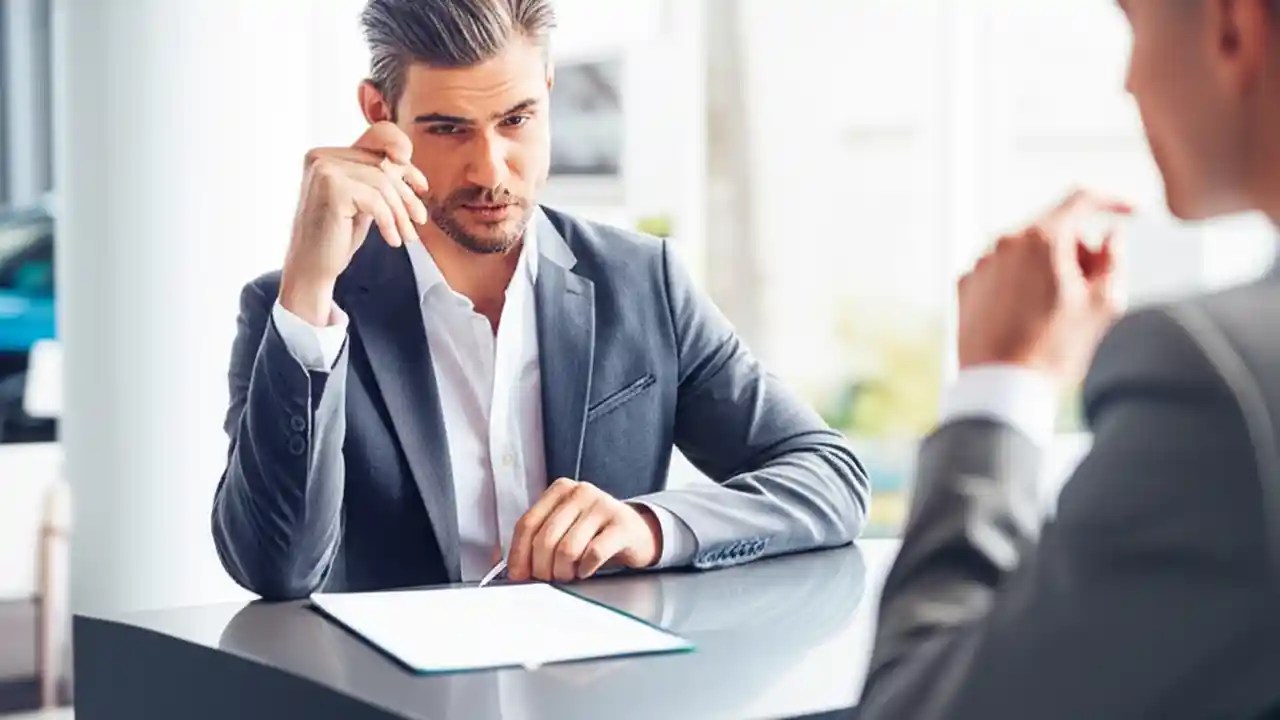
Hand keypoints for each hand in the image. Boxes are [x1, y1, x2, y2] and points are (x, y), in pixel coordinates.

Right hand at [279, 121, 429, 324]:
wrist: (312, 269)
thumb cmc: (337, 236)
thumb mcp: (362, 200)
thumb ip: (377, 177)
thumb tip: (405, 160)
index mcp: (327, 154)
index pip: (376, 136)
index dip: (404, 153)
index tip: (421, 185)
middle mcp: (322, 157)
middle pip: (384, 164)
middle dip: (406, 195)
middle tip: (419, 220)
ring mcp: (324, 170)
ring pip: (383, 183)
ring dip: (401, 213)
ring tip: (408, 235)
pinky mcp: (331, 188)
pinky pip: (377, 201)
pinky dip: (390, 222)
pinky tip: (392, 241)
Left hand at [506, 478, 662, 582]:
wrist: (636, 532)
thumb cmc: (594, 533)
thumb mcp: (564, 527)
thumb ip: (538, 539)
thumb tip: (510, 567)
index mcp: (560, 489)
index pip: (527, 523)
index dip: (519, 554)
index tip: (519, 575)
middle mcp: (580, 492)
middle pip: (545, 539)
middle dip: (542, 568)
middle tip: (548, 579)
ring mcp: (603, 506)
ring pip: (567, 549)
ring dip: (564, 572)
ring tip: (568, 575)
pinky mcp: (621, 524)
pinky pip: (593, 554)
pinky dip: (585, 570)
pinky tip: (586, 570)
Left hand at [957, 189, 1132, 385]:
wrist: (1000, 387)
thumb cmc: (1055, 349)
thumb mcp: (1103, 304)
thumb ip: (1114, 259)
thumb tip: (1110, 235)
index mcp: (1041, 238)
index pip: (1082, 199)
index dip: (1112, 201)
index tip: (1130, 213)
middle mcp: (1005, 242)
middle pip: (1055, 230)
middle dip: (1079, 251)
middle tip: (1089, 290)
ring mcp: (980, 262)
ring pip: (1027, 252)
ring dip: (1048, 268)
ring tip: (1053, 313)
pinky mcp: (964, 285)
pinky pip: (1002, 272)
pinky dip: (1019, 284)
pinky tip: (1025, 319)